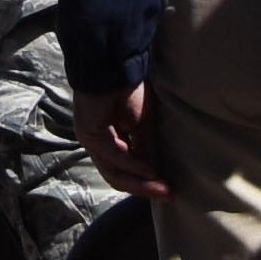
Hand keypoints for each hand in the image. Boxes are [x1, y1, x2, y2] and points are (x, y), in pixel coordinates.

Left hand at [77, 85, 162, 200]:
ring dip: (141, 183)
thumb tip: (155, 176)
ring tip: (162, 188)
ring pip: (115, 173)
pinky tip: (150, 171)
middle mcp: (99, 145)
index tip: (171, 190)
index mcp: (111, 141)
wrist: (114, 65)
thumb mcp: (143, 125)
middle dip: (145, 188)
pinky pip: (114, 156)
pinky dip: (133, 165)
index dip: (147, 183)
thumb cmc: (128, 89)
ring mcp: (91, 142)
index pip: (126, 171)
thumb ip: (145, 149)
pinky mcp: (90, 135)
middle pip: (119, 177)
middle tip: (168, 194)